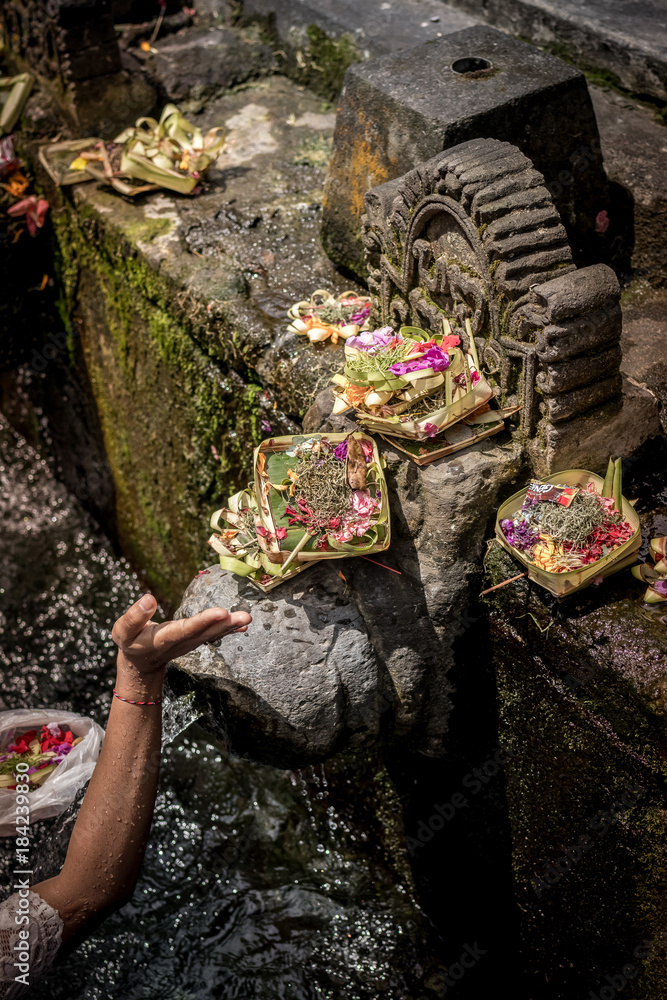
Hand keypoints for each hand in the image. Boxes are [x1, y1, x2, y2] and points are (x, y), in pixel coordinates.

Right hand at [112, 594, 251, 679]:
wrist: (140, 662)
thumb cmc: (131, 641)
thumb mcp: (123, 631)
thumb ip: (135, 616)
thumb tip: (149, 598)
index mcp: (163, 639)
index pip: (185, 629)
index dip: (203, 622)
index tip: (221, 613)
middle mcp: (181, 642)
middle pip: (205, 633)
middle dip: (225, 625)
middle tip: (245, 616)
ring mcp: (190, 643)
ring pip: (213, 634)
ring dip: (231, 626)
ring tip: (248, 618)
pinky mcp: (196, 640)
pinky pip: (214, 635)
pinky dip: (229, 630)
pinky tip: (244, 625)